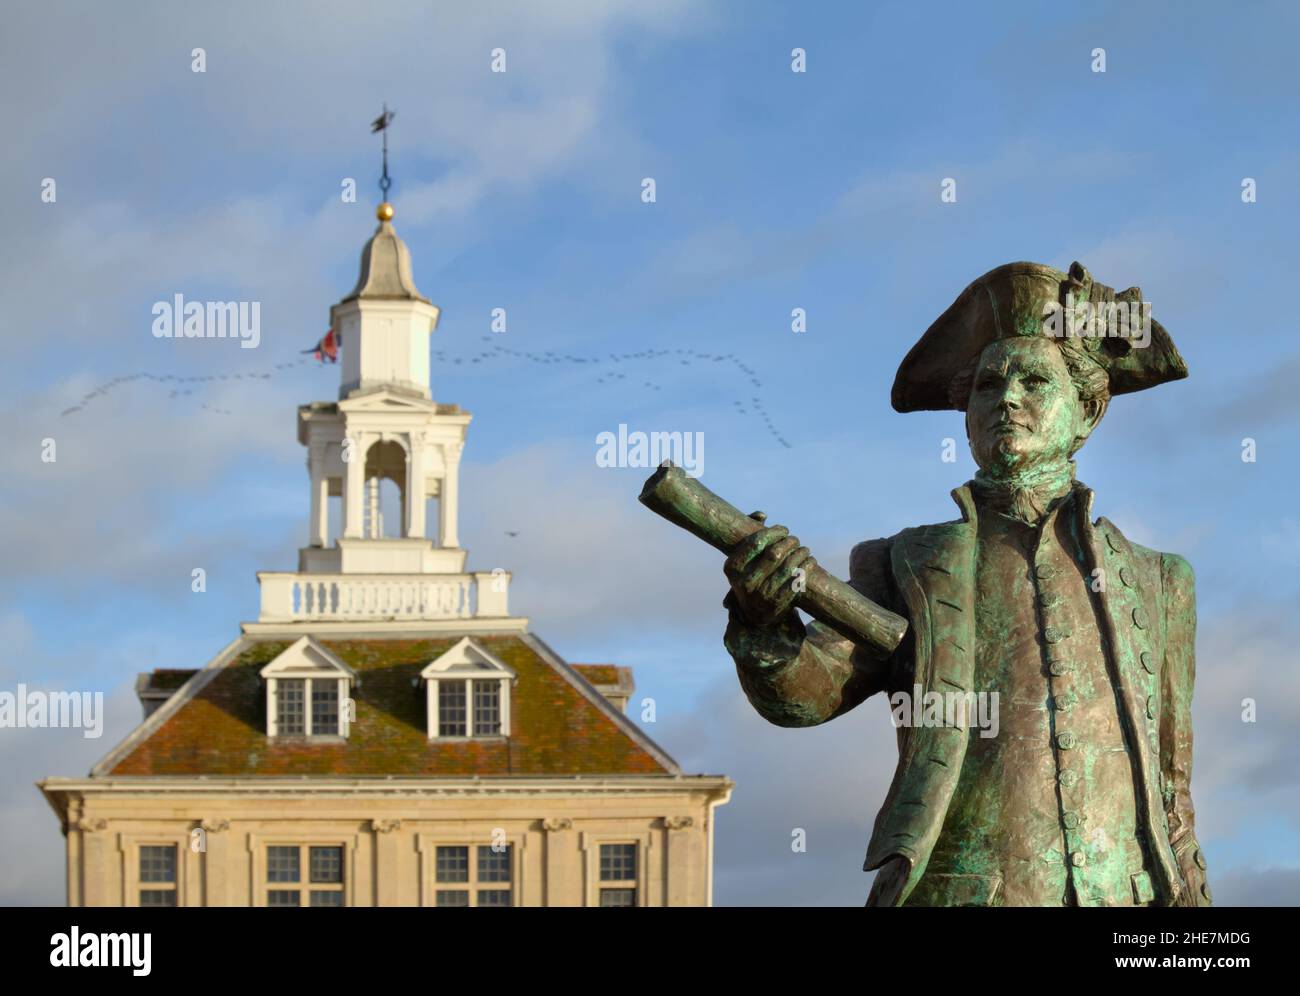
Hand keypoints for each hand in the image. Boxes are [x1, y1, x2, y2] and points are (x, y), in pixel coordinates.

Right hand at [724, 512, 816, 627]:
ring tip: (804, 549)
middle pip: (774, 553)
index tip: (783, 530)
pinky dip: (807, 567)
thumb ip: (749, 532)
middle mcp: (745, 582)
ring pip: (788, 566)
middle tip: (795, 540)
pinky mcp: (778, 603)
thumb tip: (762, 516)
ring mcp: (761, 594)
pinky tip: (810, 561)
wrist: (754, 614)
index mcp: (732, 568)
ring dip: (801, 553)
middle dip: (789, 542)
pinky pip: (797, 580)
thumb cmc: (750, 576)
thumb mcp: (742, 559)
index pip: (756, 542)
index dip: (774, 532)